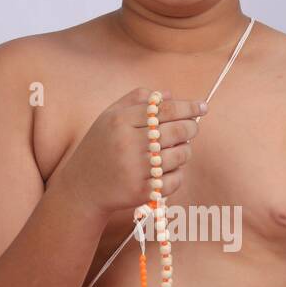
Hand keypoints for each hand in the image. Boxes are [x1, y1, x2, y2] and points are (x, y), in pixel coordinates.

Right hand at [64, 87, 207, 218]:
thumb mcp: (109, 118)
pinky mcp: (142, 192)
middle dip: (192, 127)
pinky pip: (176, 180)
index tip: (203, 106)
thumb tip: (170, 95)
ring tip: (176, 150)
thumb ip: (137, 100)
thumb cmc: (100, 148)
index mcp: (120, 121)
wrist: (82, 188)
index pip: (164, 109)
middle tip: (192, 127)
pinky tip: (166, 170)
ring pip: (181, 155)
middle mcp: (127, 144)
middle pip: (177, 130)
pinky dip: (177, 174)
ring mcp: (135, 170)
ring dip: (185, 151)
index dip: (189, 106)